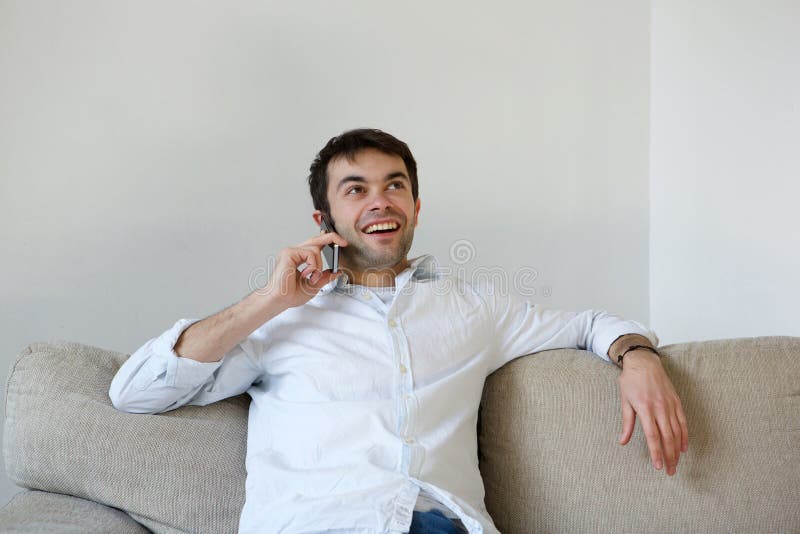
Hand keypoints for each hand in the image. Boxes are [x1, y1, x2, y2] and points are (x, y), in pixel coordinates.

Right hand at [265, 232, 347, 308]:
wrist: (278, 300)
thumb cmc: (289, 295)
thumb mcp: (314, 286)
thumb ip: (324, 277)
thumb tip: (336, 272)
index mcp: (297, 259)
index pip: (314, 245)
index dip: (327, 241)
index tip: (341, 243)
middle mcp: (293, 253)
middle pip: (316, 239)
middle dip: (331, 238)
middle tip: (343, 242)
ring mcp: (290, 252)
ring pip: (315, 249)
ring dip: (318, 265)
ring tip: (312, 277)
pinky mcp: (288, 253)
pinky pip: (310, 253)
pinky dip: (313, 265)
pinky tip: (306, 274)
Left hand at [617, 350, 688, 475]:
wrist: (644, 361)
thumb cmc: (631, 381)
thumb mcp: (625, 400)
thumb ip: (626, 422)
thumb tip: (623, 441)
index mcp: (645, 408)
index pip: (652, 436)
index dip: (656, 452)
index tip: (658, 466)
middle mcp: (660, 407)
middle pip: (667, 437)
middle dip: (669, 456)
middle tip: (669, 471)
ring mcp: (670, 405)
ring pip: (677, 432)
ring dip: (677, 450)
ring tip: (675, 463)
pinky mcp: (677, 402)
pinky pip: (683, 422)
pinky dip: (685, 436)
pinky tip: (683, 447)